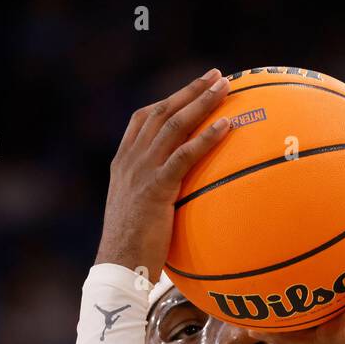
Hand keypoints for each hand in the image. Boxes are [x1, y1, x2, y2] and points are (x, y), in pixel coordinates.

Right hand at [95, 69, 231, 281]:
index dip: (169, 100)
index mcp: (123, 163)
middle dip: (190, 91)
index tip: (190, 89)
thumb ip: (155, 197)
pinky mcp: (155, 188)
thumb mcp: (139, 214)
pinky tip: (226, 126)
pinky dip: (206, 137)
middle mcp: (130, 160)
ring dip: (201, 102)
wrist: (118, 267)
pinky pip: (184, 155)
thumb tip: (181, 200)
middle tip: (216, 76)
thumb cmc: (132, 251)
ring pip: (174, 125)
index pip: (143, 119)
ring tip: (226, 87)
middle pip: (162, 112)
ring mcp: (141, 172)